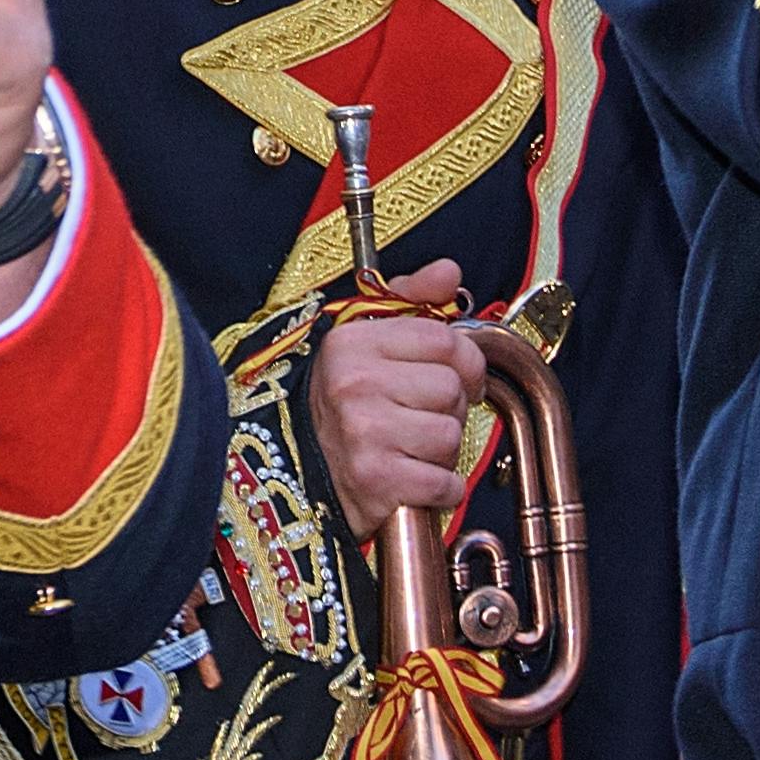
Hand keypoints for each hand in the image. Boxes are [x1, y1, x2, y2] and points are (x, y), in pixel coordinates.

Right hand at [311, 261, 486, 519]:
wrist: (295, 474)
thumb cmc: (339, 405)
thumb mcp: (363, 340)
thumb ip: (409, 300)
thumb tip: (448, 271)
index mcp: (352, 343)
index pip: (446, 341)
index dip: (463, 362)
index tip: (453, 376)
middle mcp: (354, 384)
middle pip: (452, 389)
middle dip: (448, 408)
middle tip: (419, 416)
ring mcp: (365, 434)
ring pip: (451, 436)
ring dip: (440, 450)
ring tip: (409, 447)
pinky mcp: (376, 481)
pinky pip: (444, 482)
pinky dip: (439, 488)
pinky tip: (411, 478)